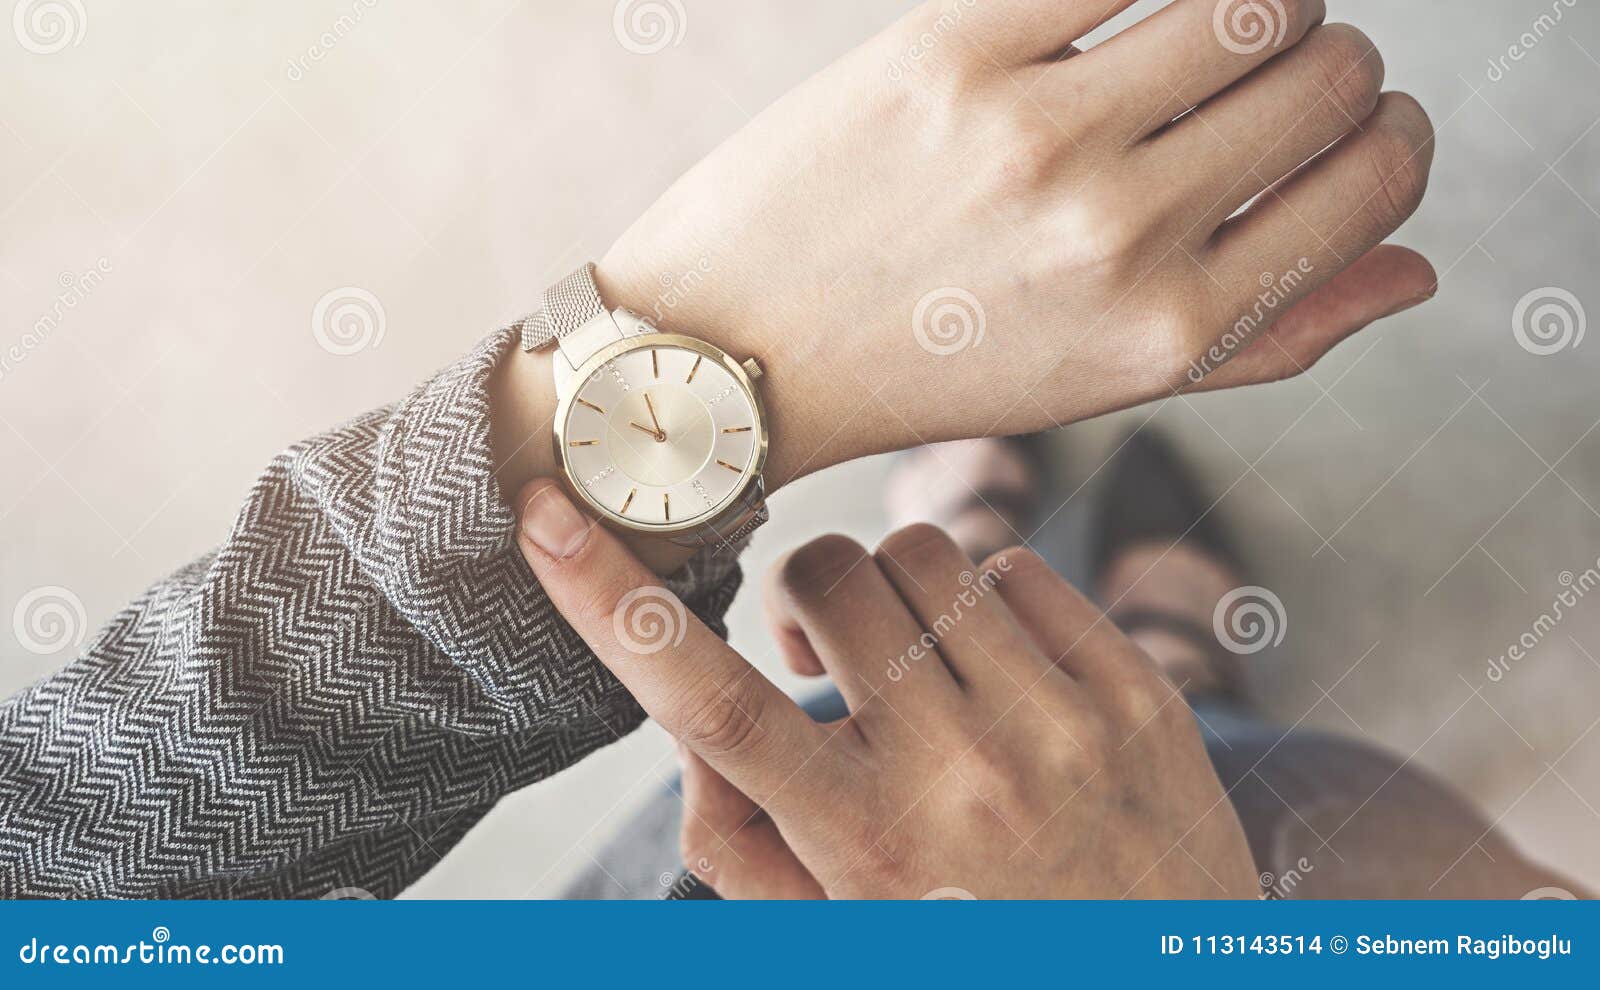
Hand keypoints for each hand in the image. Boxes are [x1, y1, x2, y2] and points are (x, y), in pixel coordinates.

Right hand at [514, 479, 1256, 897]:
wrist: (1164, 982)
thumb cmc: (972, 949)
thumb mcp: (835, 931)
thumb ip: (736, 839)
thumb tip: (696, 725)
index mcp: (863, 844)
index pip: (710, 705)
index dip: (614, 605)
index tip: (548, 518)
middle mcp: (960, 775)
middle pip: (828, 578)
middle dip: (809, 599)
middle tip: (831, 663)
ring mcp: (1060, 725)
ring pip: (924, 552)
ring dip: (898, 596)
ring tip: (923, 673)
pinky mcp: (1135, 691)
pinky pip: (1020, 568)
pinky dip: (990, 605)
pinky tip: (1003, 678)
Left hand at [597, 0, 1435, 483]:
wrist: (738, 352)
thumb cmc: (928, 367)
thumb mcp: (1101, 388)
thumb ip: (1268, 337)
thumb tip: (1418, 268)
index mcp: (1170, 328)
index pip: (1374, 178)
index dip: (1387, 138)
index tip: (1349, 129)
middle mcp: (1119, 235)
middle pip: (1329, 71)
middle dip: (1324, 67)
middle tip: (1258, 86)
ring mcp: (1036, 136)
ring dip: (1254, 2)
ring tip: (1196, 38)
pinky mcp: (947, 52)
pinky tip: (1124, 5)